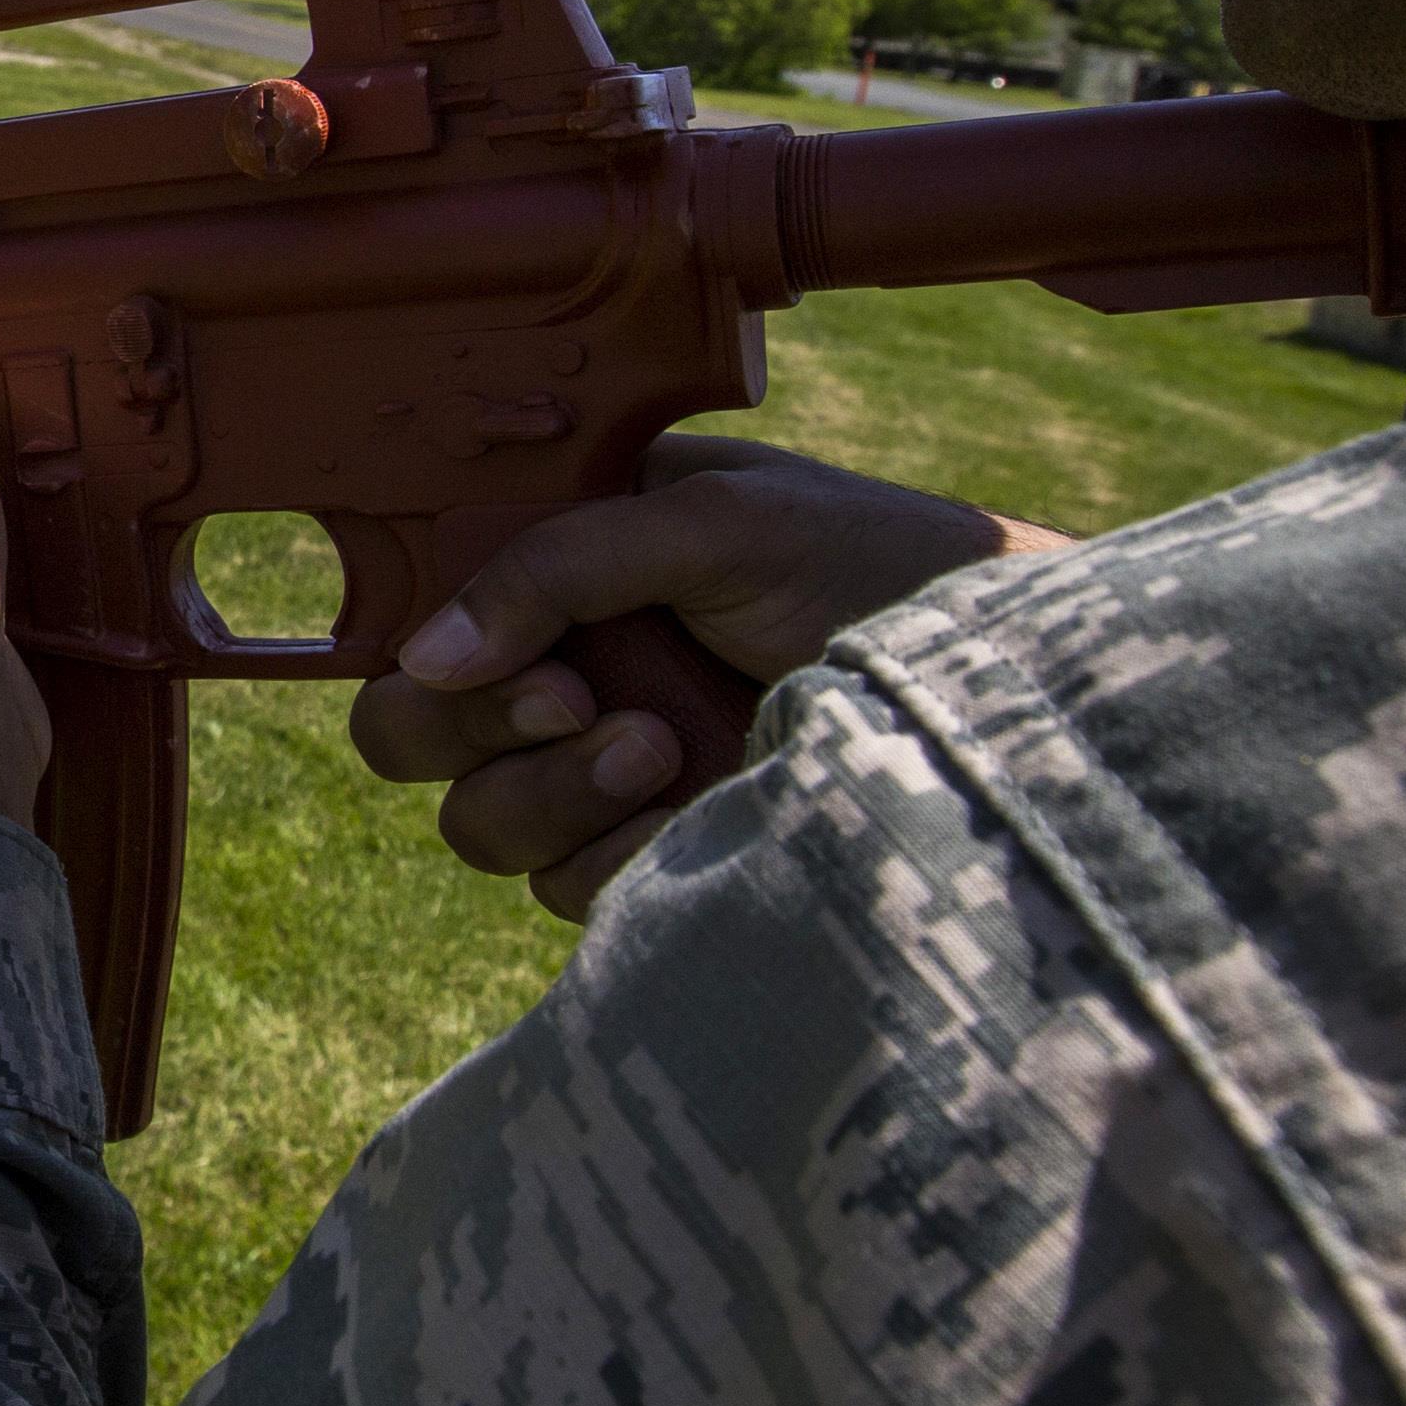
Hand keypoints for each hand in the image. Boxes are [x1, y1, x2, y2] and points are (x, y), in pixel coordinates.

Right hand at [350, 436, 1062, 917]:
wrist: (997, 689)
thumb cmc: (873, 563)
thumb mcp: (719, 518)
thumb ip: (562, 565)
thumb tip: (427, 654)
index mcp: (562, 566)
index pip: (418, 618)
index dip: (430, 649)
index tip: (526, 656)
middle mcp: (565, 668)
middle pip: (408, 736)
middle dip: (473, 730)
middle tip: (574, 704)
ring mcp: (603, 771)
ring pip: (480, 824)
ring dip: (554, 793)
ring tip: (662, 749)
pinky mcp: (652, 858)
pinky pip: (566, 887)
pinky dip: (617, 853)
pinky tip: (700, 806)